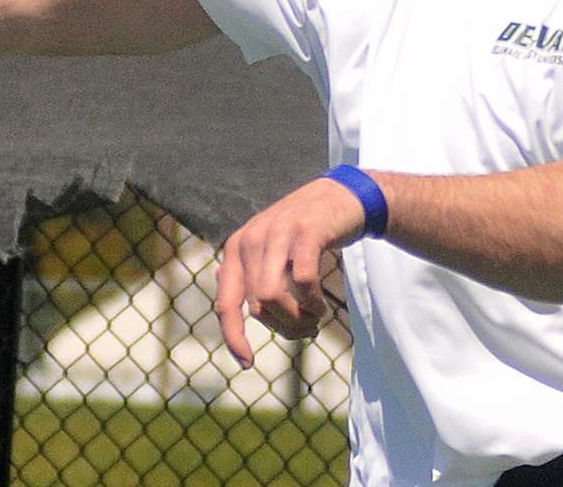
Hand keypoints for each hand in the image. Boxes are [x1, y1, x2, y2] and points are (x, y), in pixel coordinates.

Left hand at [215, 175, 367, 366]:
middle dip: (283, 327)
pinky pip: (302, 280)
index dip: (233, 336)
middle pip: (257, 306)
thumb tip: (222, 300)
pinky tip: (321, 303)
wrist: (340, 198)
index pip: (225, 302)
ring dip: (297, 318)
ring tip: (314, 317)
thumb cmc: (303, 234)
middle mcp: (251, 239)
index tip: (246, 363)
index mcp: (236, 248)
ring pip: (273, 297)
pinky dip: (313, 302)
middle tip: (306, 329)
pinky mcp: (306, 231)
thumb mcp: (269, 250)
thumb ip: (248, 274)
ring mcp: (278, 233)